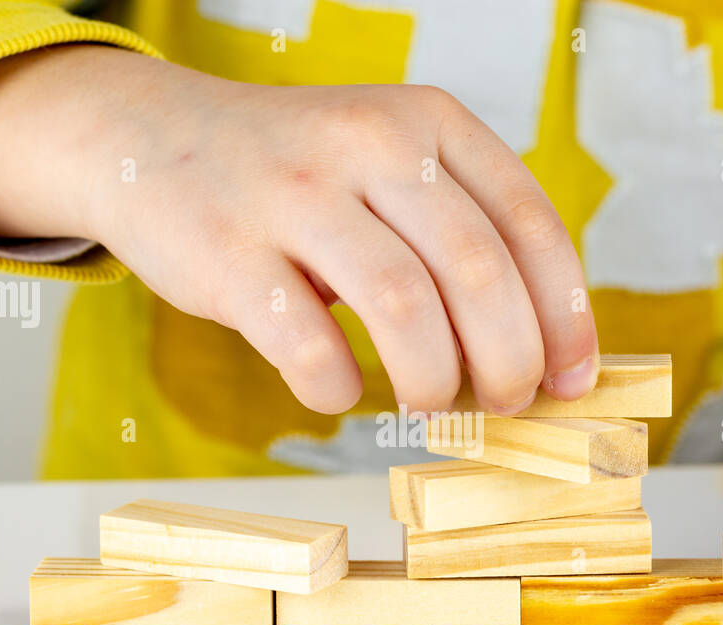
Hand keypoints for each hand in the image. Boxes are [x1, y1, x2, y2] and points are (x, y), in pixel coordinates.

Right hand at [0, 45, 597, 414]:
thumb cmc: (296, 178)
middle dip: (509, 360)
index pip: (529, 223)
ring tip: (430, 406)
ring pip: (402, 306)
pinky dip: (336, 389)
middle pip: (477, 271)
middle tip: (506, 404)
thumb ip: (459, 233)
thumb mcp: (389, 165)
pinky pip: (307, 345)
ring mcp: (293, 193)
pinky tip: (338, 391)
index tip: (575, 379)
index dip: (565, 315)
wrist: (147, 138)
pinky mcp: (227, 252)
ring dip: (433, 379)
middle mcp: (368, 142)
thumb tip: (538, 352)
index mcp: (427, 121)